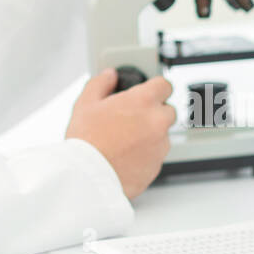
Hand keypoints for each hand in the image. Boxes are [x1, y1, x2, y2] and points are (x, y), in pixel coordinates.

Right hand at [65, 68, 176, 198]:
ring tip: (124, 140)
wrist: (87, 177)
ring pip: (163, 135)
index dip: (155, 87)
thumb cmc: (86, 141)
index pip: (165, 85)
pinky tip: (125, 156)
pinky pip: (156, 156)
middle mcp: (157, 122)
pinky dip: (146, 155)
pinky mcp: (156, 167)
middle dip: (154, 112)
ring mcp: (160, 146)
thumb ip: (100, 83)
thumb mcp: (85, 103)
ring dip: (151, 135)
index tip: (149, 91)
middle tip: (133, 118)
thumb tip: (109, 76)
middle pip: (168, 110)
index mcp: (142, 101)